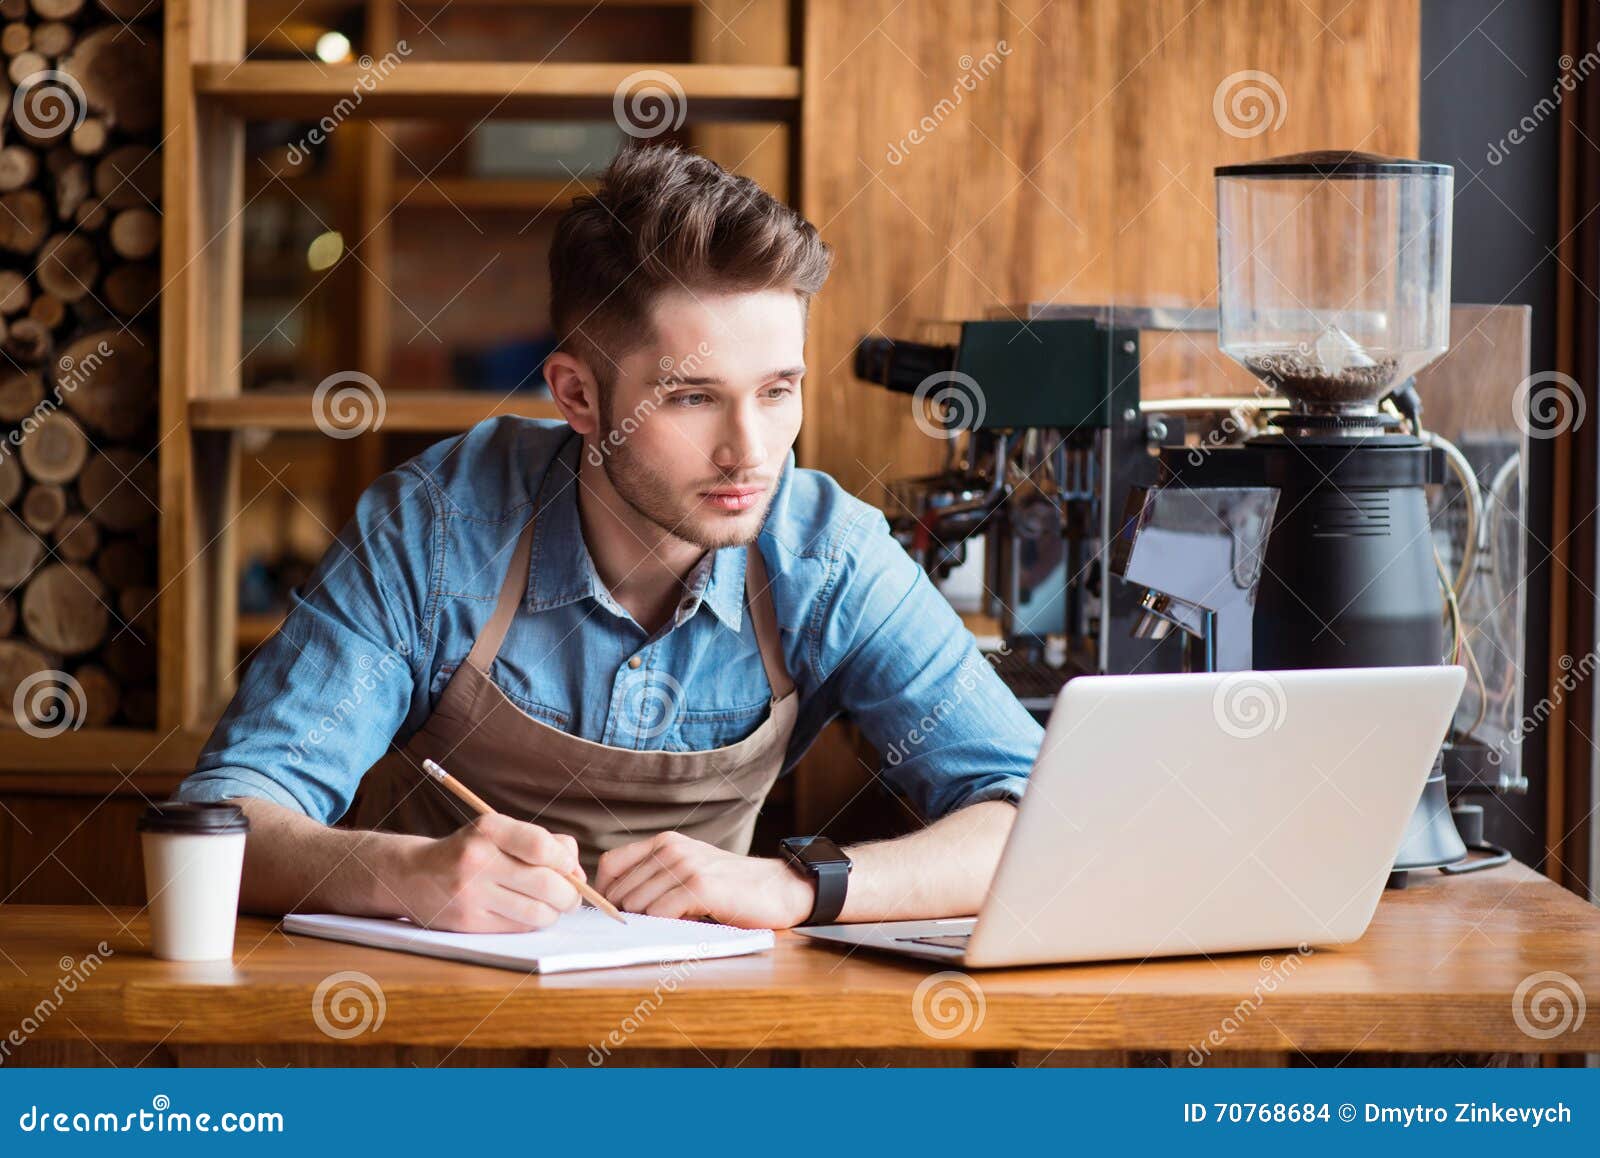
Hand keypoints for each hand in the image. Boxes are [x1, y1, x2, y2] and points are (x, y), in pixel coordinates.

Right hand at [392, 813, 583, 932]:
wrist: (414, 874)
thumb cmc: (472, 850)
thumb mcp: (500, 832)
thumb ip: (544, 843)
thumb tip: (578, 873)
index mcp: (489, 829)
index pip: (542, 847)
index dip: (566, 861)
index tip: (569, 867)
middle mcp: (477, 860)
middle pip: (546, 885)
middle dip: (570, 894)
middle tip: (571, 895)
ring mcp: (471, 895)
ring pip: (537, 913)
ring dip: (554, 912)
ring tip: (551, 905)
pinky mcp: (469, 923)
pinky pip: (518, 928)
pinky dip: (532, 923)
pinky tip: (526, 912)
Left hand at [595, 831, 814, 928]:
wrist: (778, 888)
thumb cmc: (731, 887)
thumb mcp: (688, 870)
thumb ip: (656, 877)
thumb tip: (614, 906)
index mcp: (665, 842)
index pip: (610, 864)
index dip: (604, 894)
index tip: (613, 916)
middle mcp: (671, 848)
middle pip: (620, 891)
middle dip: (627, 916)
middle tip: (649, 930)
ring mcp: (685, 865)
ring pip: (637, 906)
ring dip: (650, 924)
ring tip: (674, 926)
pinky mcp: (699, 886)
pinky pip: (659, 913)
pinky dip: (664, 927)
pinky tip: (684, 926)